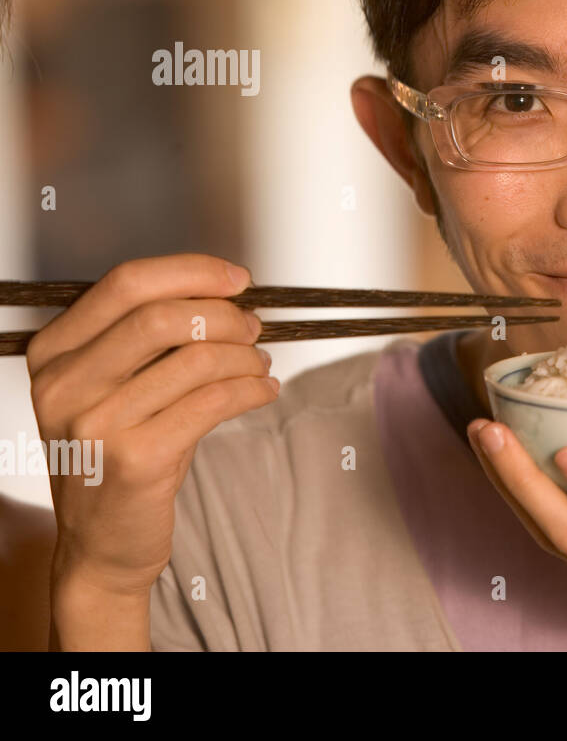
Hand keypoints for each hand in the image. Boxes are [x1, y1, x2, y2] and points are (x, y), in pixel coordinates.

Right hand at [27, 254, 279, 646]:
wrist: (102, 544)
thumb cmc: (120, 454)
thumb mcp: (112, 389)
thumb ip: (147, 339)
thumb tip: (222, 293)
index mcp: (53, 353)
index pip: (126, 283)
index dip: (192, 272)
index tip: (238, 279)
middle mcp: (64, 386)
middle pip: (162, 316)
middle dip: (225, 316)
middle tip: (254, 330)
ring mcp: (96, 425)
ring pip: (197, 359)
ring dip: (246, 357)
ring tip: (260, 366)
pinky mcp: (136, 460)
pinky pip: (213, 402)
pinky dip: (252, 389)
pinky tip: (264, 391)